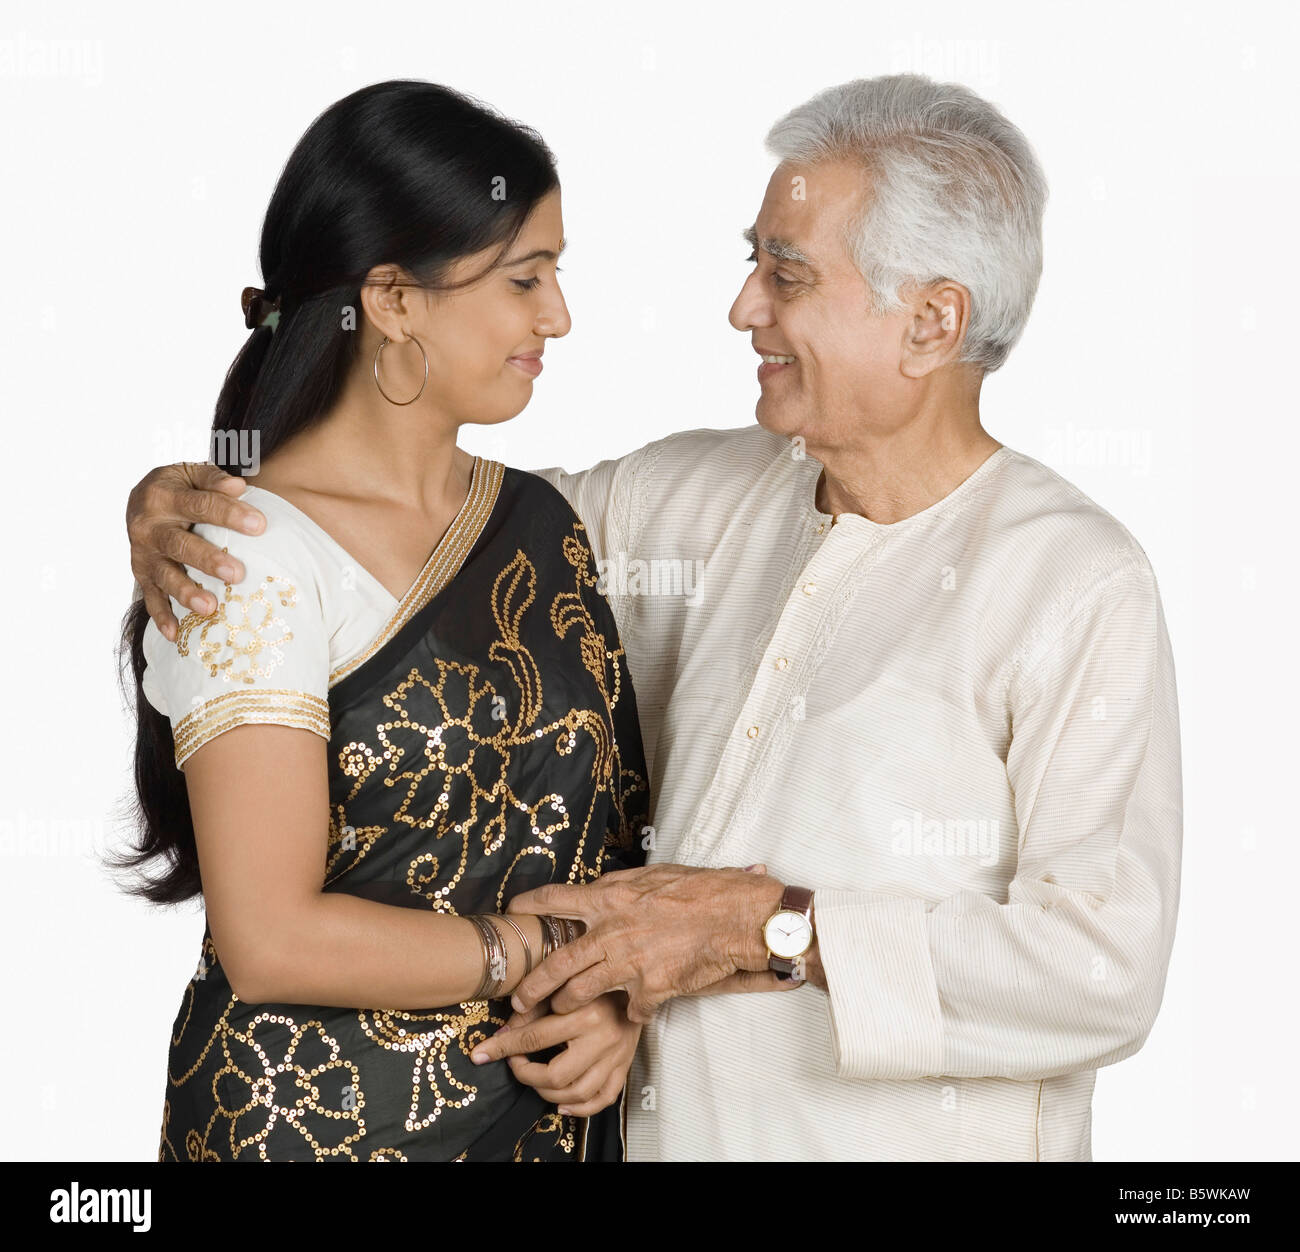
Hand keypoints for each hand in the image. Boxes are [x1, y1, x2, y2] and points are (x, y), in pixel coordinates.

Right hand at [126, 461, 267, 640]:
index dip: (229, 514)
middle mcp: (148, 526)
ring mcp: (144, 554)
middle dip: (209, 560)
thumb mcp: (191, 473)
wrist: (139, 499)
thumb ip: (213, 479)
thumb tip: (239, 486)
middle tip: (237, 574)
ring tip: (210, 607)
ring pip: (164, 575)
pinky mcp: (142, 574)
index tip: (259, 525)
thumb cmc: (178, 488)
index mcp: (162, 496)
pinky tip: (176, 634)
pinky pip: (150, 598)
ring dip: (186, 592)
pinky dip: (161, 616)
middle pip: (180, 545)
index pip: (200, 505)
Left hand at [469, 992, 640, 1116]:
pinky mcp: (623, 1069)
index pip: (535, 1036)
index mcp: (586, 1012)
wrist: (637, 988)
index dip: (503, 1047)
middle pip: (554, 1076)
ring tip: (537, 1080)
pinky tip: (562, 1102)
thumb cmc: (597, 983)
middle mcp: (602, 1039)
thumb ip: (536, 1005)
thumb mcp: (565, 985)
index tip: (481, 1053)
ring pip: (576, 1095)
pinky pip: (600, 1101)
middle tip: (516, 1064)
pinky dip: (578, 1109)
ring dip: (547, 1094)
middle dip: (526, 1074)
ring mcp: (615, 1058)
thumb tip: (503, 1030)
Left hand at [506, 863, 786, 1022]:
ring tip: (561, 1010)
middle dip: (533, 984)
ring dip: (568, 1003)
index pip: (556, 899)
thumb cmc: (699, 890)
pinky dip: (631, 1011)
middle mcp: (612, 931)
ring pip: (582, 992)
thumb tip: (598, 889)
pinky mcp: (650, 988)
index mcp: (610, 897)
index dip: (531, 905)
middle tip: (518, 998)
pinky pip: (630, 1009)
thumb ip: (620, 886)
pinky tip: (634, 1010)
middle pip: (558, 962)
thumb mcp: (652, 876)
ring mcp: (629, 963)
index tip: (513, 910)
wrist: (734, 915)